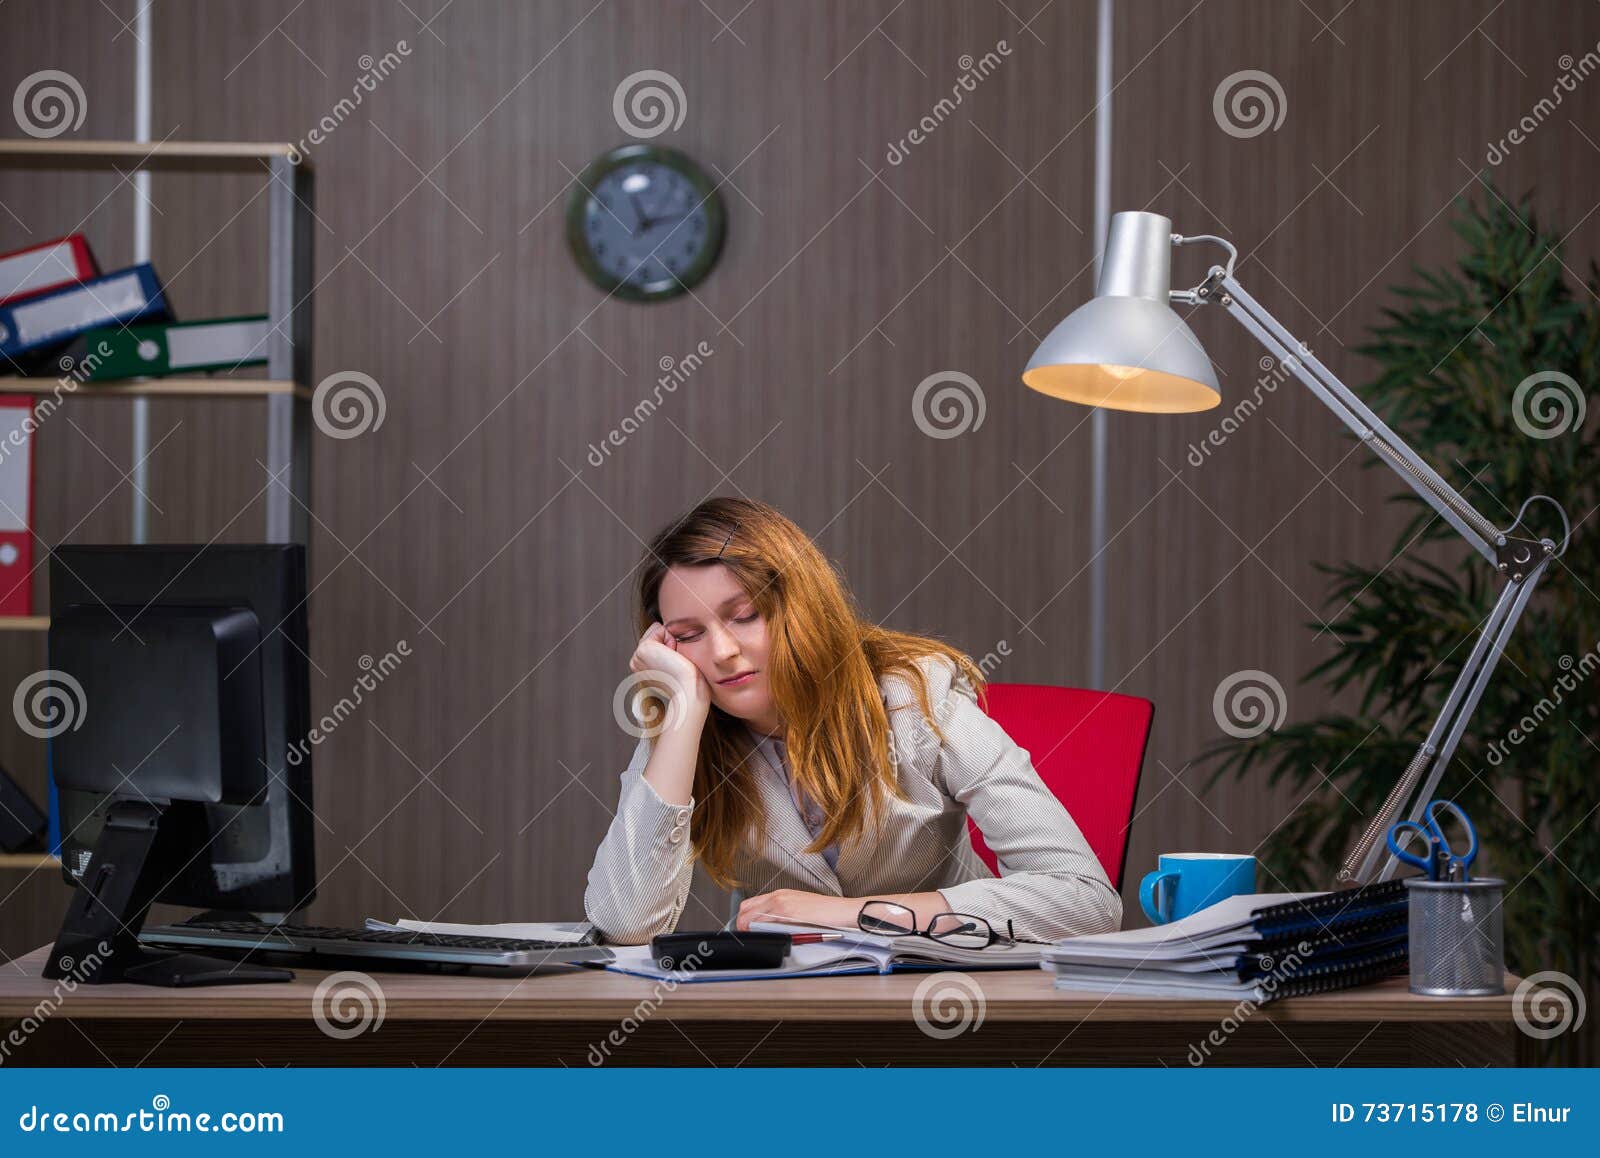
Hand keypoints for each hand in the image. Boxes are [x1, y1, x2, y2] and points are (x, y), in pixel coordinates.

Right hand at [630, 623, 711, 718]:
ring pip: (657, 630)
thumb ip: (665, 652)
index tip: (674, 665)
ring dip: (670, 642)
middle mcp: (636, 662)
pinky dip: (670, 639)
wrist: (687, 691)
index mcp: (641, 667)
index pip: (655, 640)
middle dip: (668, 642)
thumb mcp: (673, 665)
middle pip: (655, 633)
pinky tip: (671, 656)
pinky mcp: (643, 649)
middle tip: (674, 663)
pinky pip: (660, 629)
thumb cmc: (687, 682)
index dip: (669, 647)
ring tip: (673, 661)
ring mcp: (637, 656)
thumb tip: (671, 639)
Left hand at [736, 889, 860, 931]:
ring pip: (750, 913)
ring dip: (747, 927)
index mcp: (782, 895)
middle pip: (746, 908)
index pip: (751, 904)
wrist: (845, 911)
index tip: (745, 930)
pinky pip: (763, 920)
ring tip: (752, 938)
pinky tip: (762, 936)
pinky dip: (757, 929)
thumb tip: (768, 929)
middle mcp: (779, 896)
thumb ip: (784, 917)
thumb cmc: (828, 915)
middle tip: (746, 936)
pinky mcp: (788, 911)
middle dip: (741, 923)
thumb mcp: (801, 912)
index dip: (744, 918)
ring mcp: (782, 902)